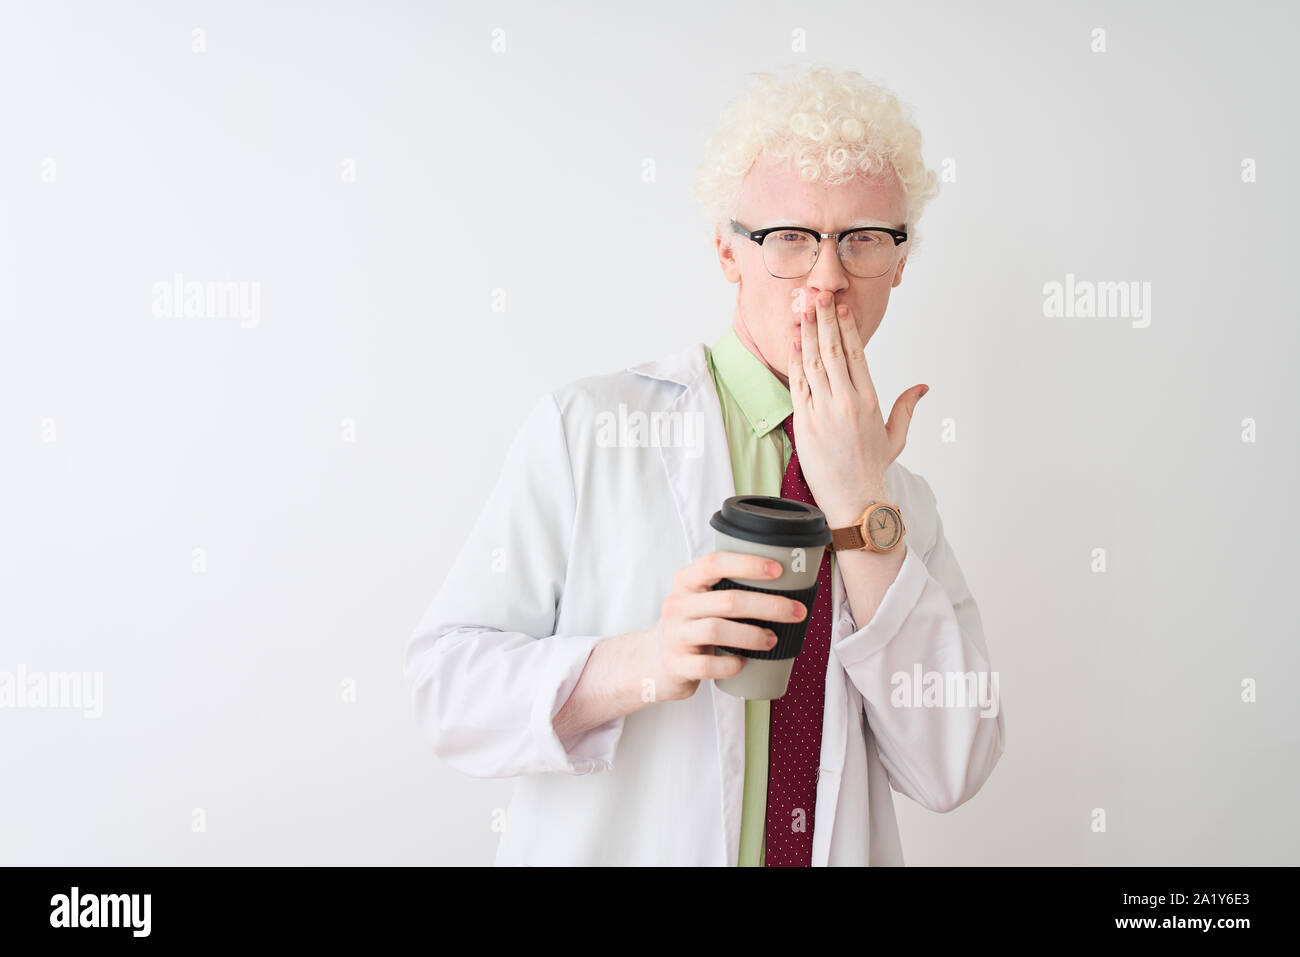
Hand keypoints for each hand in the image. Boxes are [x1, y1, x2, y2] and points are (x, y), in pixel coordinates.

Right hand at [637, 551, 808, 700]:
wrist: (657, 660)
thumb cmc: (694, 625)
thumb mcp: (702, 599)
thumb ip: (729, 588)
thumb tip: (789, 586)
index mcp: (686, 582)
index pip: (714, 563)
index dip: (747, 564)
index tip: (779, 570)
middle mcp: (677, 605)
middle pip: (726, 600)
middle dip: (767, 605)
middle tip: (796, 611)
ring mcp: (674, 635)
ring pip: (715, 630)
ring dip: (751, 635)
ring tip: (773, 640)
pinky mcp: (676, 664)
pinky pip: (706, 666)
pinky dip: (729, 665)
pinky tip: (742, 663)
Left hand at [786, 289, 928, 527]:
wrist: (853, 498)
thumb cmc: (871, 468)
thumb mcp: (895, 436)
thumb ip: (906, 407)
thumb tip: (923, 387)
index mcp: (869, 400)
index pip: (855, 354)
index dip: (845, 327)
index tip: (840, 307)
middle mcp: (846, 401)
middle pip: (832, 350)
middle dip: (824, 319)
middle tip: (817, 295)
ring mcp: (823, 410)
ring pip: (813, 362)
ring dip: (806, 333)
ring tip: (801, 309)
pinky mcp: (804, 422)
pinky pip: (797, 384)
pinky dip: (794, 360)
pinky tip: (792, 341)